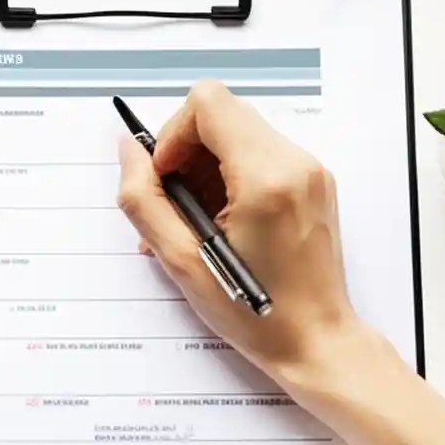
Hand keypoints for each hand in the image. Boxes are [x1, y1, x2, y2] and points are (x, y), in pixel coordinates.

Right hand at [116, 80, 363, 383]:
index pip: (208, 103)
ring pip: (238, 132)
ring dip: (206, 166)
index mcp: (266, 178)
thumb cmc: (256, 313)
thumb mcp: (181, 261)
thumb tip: (129, 151)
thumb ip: (144, 200)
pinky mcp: (313, 182)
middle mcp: (295, 163)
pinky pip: (259, 154)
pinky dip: (230, 176)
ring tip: (196, 220)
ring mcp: (310, 170)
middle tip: (175, 203)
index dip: (173, 134)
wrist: (315, 341)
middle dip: (186, 151)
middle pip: (223, 113)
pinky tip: (221, 221)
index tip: (165, 177)